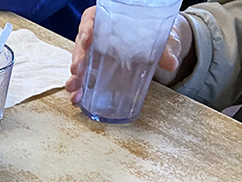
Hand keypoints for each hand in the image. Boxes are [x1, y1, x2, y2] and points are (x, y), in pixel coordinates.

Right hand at [65, 9, 195, 104]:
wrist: (155, 45)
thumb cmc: (152, 33)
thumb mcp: (160, 36)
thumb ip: (165, 47)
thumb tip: (172, 63)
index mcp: (108, 19)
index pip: (91, 19)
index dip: (86, 28)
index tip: (86, 38)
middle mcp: (97, 35)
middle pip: (82, 44)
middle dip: (77, 57)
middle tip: (76, 70)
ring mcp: (94, 53)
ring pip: (79, 62)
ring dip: (75, 77)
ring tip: (73, 89)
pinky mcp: (96, 69)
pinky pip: (84, 78)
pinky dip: (80, 89)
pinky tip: (77, 99)